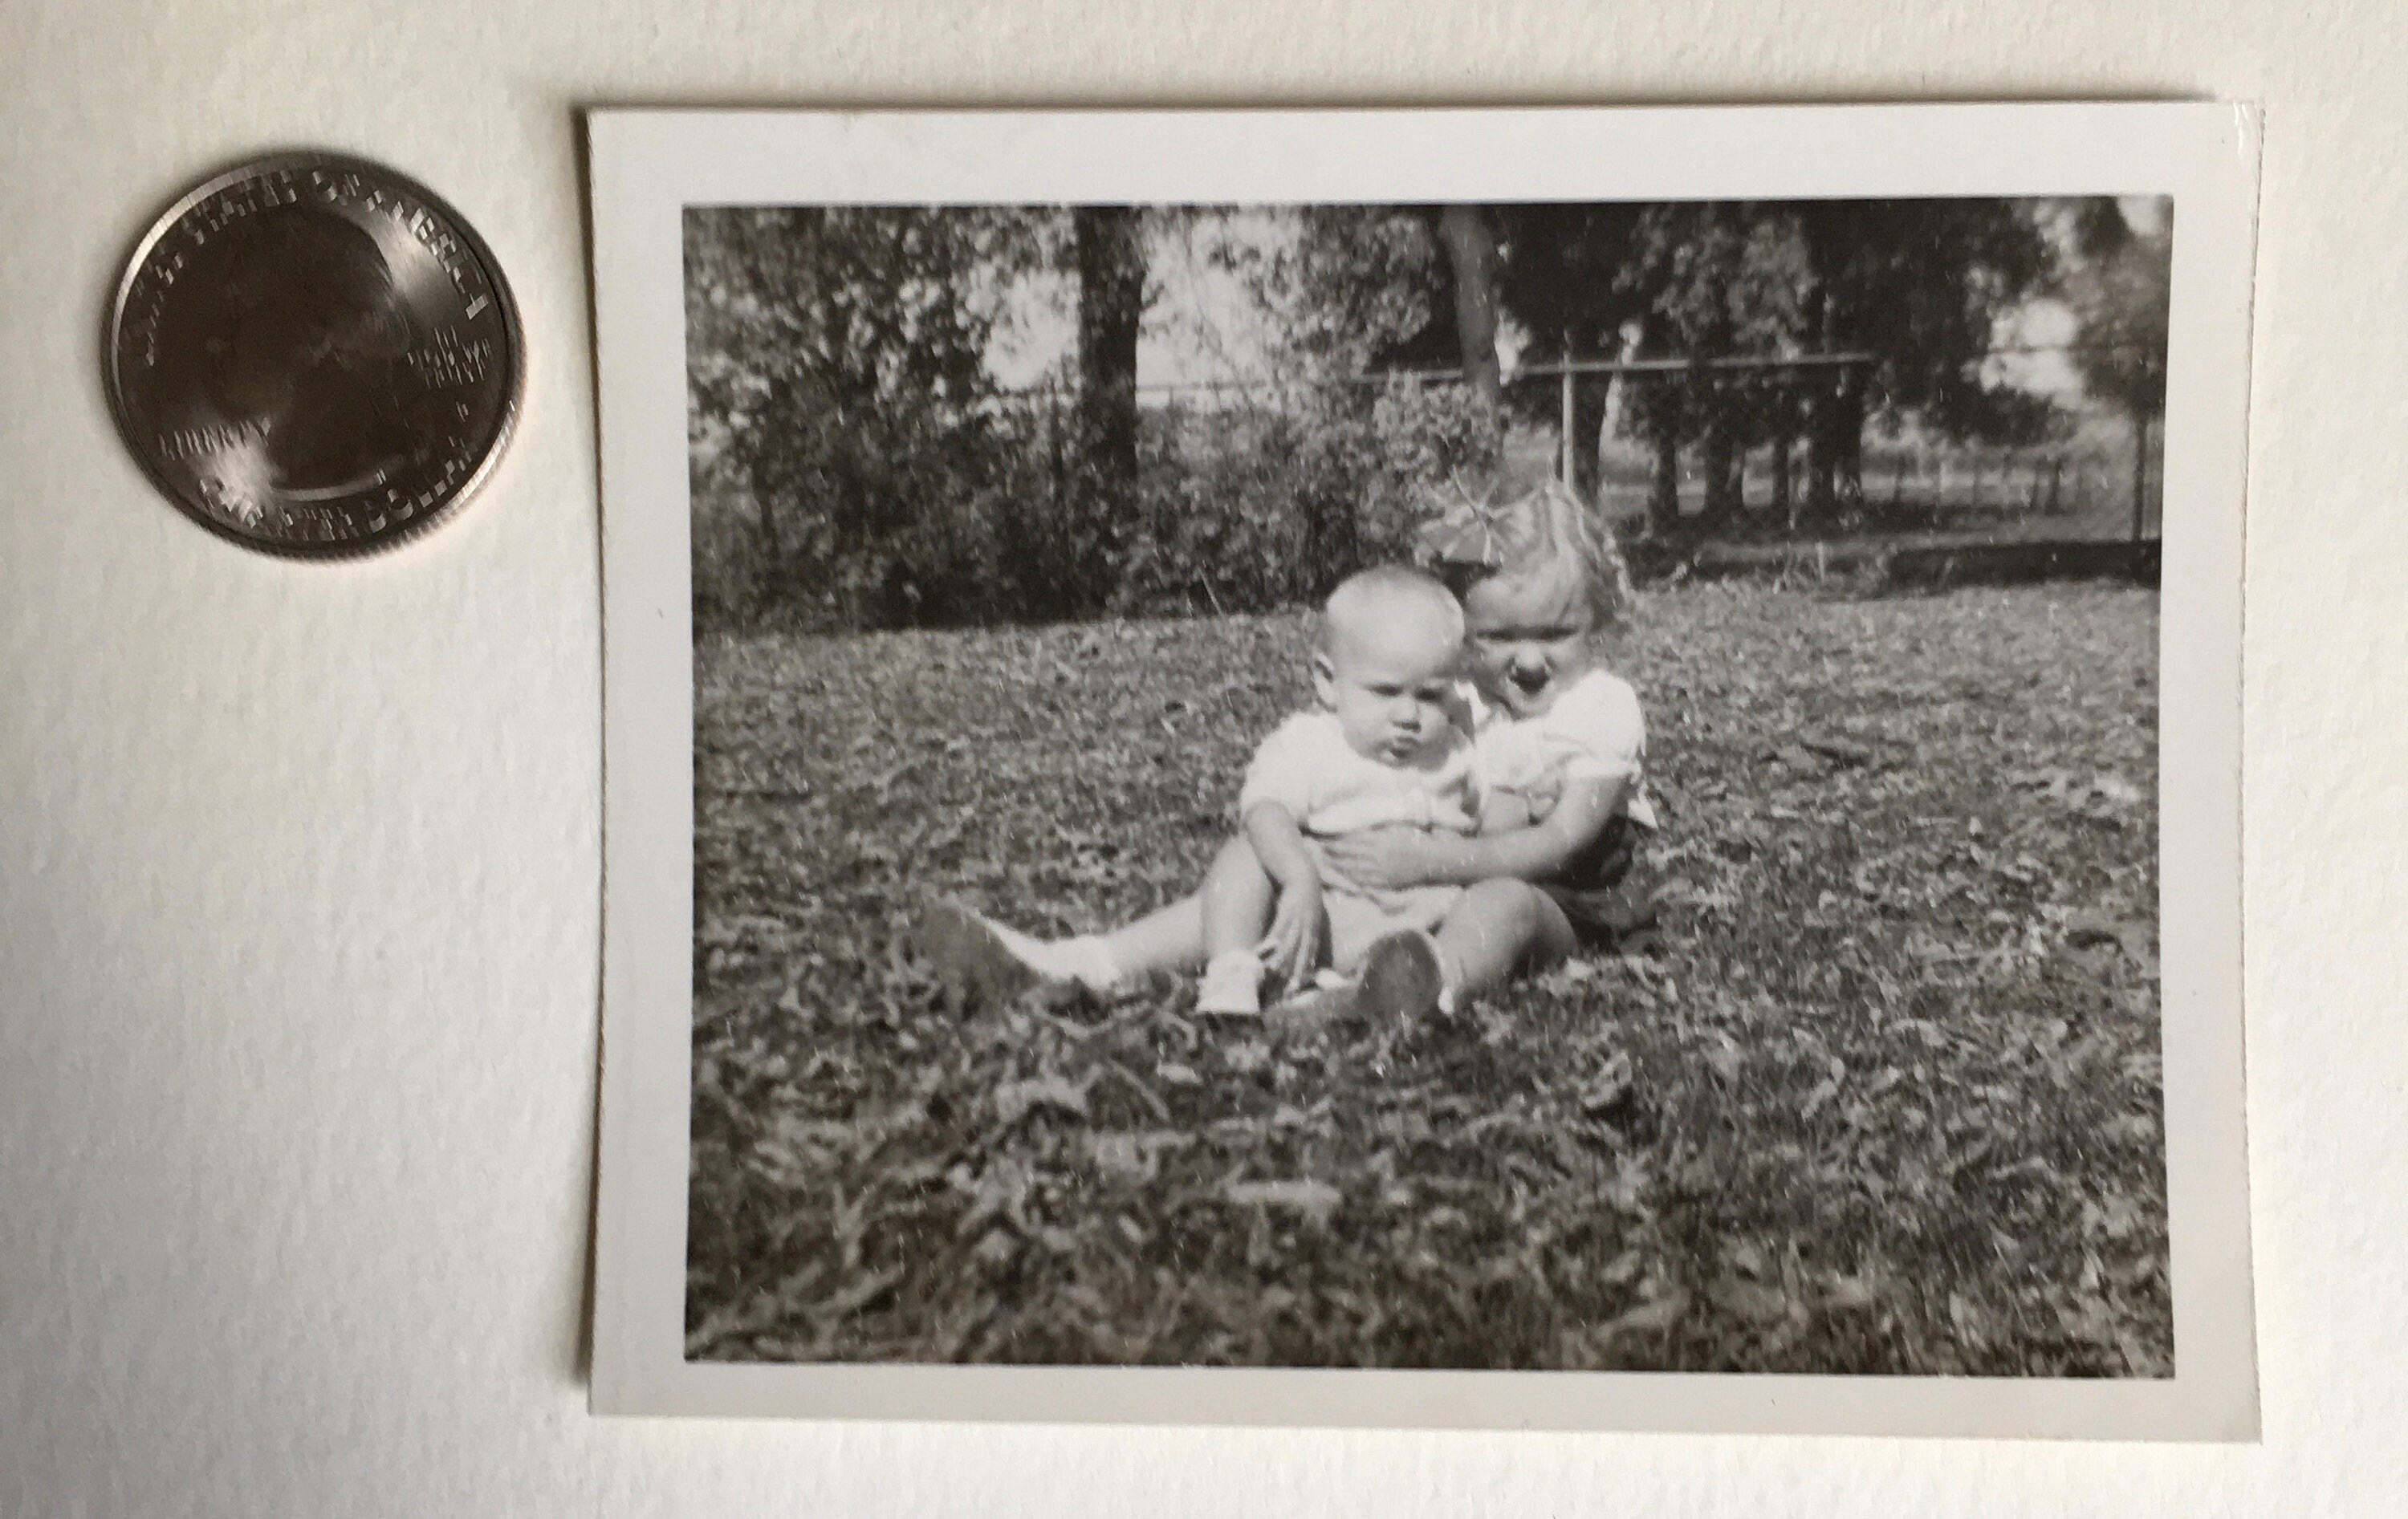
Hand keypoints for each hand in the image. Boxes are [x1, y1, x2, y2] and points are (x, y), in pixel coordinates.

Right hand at [1254, 881, 1326, 996]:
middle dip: (1291, 975)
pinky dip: (1271, 943)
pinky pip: (1278, 931)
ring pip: (1289, 947)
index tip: (1294, 991)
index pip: (1308, 959)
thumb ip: (1305, 933)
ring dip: (1279, 963)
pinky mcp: (1288, 912)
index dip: (1302, 975)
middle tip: (1282, 992)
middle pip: (1300, 958)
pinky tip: (1262, 951)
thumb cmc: (1302, 896)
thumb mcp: (1309, 916)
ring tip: (1269, 976)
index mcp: (1313, 932)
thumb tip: (1295, 948)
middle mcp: (1307, 930)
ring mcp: (1299, 921)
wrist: (1301, 872)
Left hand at [1318, 826, 1437, 891]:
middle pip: (1347, 854)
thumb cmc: (1415, 838)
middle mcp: (1376, 856)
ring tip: (1326, 860)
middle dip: (1331, 851)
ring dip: (1337, 865)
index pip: (1350, 839)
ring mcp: (1379, 871)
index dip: (1335, 838)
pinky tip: (1342, 875)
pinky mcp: (1384, 883)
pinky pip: (1363, 881)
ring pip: (1352, 869)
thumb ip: (1376, 828)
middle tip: (1319, 847)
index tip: (1324, 835)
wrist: (1432, 859)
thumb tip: (1356, 827)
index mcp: (1379, 840)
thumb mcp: (1395, 827)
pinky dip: (1350, 877)